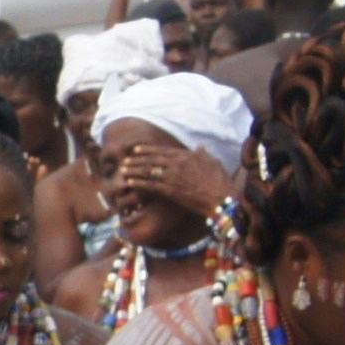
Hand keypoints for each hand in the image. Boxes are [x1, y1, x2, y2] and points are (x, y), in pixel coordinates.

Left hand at [107, 134, 237, 225]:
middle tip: (125, 160)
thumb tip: (201, 146)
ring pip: (148, 171)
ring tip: (123, 170)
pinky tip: (130, 183)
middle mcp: (177, 164)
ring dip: (134, 170)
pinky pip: (150, 186)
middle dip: (137, 159)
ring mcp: (173, 177)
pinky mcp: (170, 191)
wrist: (222, 198)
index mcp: (187, 156)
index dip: (148, 150)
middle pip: (152, 160)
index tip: (136, 149)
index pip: (163, 151)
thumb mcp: (214, 162)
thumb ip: (204, 154)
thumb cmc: (221, 182)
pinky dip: (139, 183)